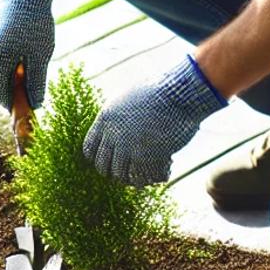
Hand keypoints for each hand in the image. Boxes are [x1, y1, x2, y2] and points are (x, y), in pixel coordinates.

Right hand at [0, 0, 57, 108]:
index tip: (22, 109)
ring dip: (8, 69)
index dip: (10, 103)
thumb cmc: (36, 24)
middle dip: (10, 86)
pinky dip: (5, 56)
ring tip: (28, 63)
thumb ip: (36, 83)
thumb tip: (35, 105)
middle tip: (28, 90)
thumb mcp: (40, 56)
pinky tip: (21, 48)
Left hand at [83, 55, 226, 185]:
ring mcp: (129, 147)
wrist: (179, 93)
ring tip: (147, 175)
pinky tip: (164, 171)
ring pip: (121, 176)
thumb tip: (117, 128)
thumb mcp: (129, 98)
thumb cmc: (160, 91)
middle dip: (115, 172)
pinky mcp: (147, 157)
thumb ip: (118, 115)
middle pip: (103, 166)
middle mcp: (113, 134)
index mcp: (106, 118)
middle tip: (128, 173)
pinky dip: (152, 178)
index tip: (110, 161)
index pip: (89, 149)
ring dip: (133, 179)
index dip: (99, 158)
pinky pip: (142, 178)